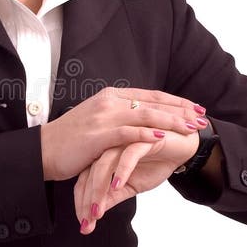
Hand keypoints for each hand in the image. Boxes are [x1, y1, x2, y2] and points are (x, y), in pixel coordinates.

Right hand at [40, 86, 206, 181]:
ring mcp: (103, 117)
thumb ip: (118, 118)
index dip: (175, 101)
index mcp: (111, 97)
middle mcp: (109, 102)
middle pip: (153, 102)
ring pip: (145, 114)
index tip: (196, 108)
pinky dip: (147, 133)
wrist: (43, 151)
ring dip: (171, 120)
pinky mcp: (98, 134)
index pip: (151, 95)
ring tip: (191, 128)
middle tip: (202, 117)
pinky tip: (163, 136)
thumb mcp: (97, 122)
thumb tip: (140, 121)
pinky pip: (128, 132)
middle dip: (181, 110)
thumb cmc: (70, 141)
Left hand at [74, 127, 200, 233]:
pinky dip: (122, 170)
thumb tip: (95, 215)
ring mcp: (123, 142)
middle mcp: (109, 147)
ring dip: (99, 189)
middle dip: (87, 201)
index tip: (84, 226)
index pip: (85, 180)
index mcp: (104, 157)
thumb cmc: (157, 161)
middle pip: (90, 174)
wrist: (184, 146)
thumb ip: (113, 197)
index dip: (82, 203)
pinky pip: (128, 155)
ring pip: (104, 165)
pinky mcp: (142, 138)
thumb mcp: (133, 185)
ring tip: (97, 211)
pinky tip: (118, 186)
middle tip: (87, 223)